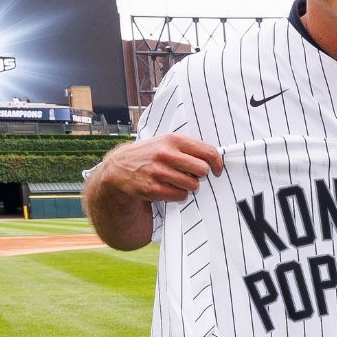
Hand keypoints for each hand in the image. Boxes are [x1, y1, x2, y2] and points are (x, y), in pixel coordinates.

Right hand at [96, 133, 223, 202]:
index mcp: (173, 140)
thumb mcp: (166, 142)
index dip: (217, 163)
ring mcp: (158, 172)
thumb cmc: (149, 154)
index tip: (217, 170)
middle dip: (200, 175)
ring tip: (178, 181)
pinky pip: (180, 196)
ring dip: (189, 187)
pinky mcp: (152, 188)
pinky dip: (179, 195)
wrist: (118, 167)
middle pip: (202, 170)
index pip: (207, 152)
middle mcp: (165, 154)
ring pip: (192, 185)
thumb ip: (189, 148)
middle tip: (192, 175)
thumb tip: (215, 158)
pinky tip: (170, 189)